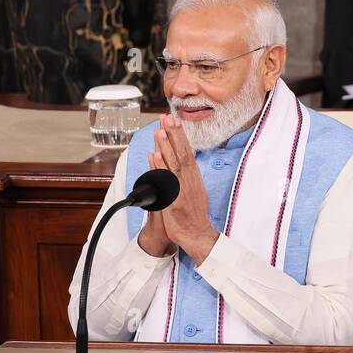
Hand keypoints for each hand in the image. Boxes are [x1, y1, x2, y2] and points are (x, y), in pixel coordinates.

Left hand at [151, 114, 218, 262]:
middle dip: (174, 134)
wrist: (198, 236)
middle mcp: (189, 181)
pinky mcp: (175, 201)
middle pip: (182, 153)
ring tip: (160, 131)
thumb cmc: (192, 215)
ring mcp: (182, 190)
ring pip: (174, 164)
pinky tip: (154, 156)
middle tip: (168, 117)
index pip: (186, 151)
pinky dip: (161, 168)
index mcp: (193, 177)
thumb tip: (163, 158)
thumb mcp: (190, 191)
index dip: (179, 135)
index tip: (172, 120)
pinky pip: (166, 182)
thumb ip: (178, 175)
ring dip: (167, 146)